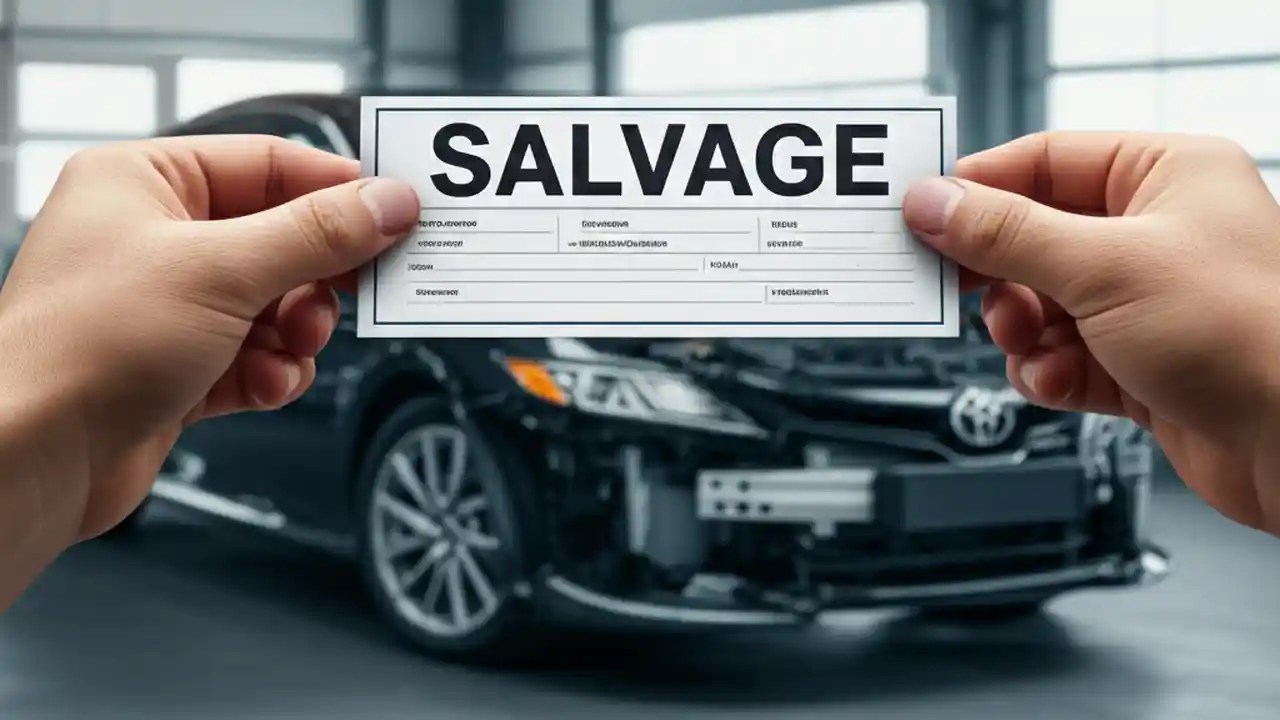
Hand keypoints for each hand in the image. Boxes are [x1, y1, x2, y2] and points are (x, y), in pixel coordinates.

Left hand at [0, 136, 417, 582]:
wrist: (34, 458)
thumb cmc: (87, 347)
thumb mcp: (224, 271)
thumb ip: (318, 235)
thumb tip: (389, 202)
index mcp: (146, 181)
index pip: (270, 163)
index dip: (337, 190)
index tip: (396, 214)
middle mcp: (154, 236)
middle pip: (281, 238)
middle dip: (316, 278)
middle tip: (349, 294)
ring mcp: (166, 304)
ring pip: (276, 302)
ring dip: (296, 332)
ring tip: (287, 350)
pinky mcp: (179, 364)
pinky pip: (256, 354)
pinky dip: (270, 371)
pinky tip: (259, 386)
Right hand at [904, 132, 1279, 533]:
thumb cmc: (1247, 336)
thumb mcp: (1104, 267)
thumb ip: (1006, 235)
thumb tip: (934, 203)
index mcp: (1165, 176)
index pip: (1045, 161)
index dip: (980, 189)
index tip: (924, 214)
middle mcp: (1156, 232)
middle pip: (1033, 237)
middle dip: (1001, 276)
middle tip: (964, 291)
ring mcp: (1146, 300)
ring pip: (1039, 303)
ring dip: (1024, 333)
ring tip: (1036, 347)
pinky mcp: (1137, 361)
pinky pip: (1060, 355)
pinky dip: (1050, 372)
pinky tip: (1065, 382)